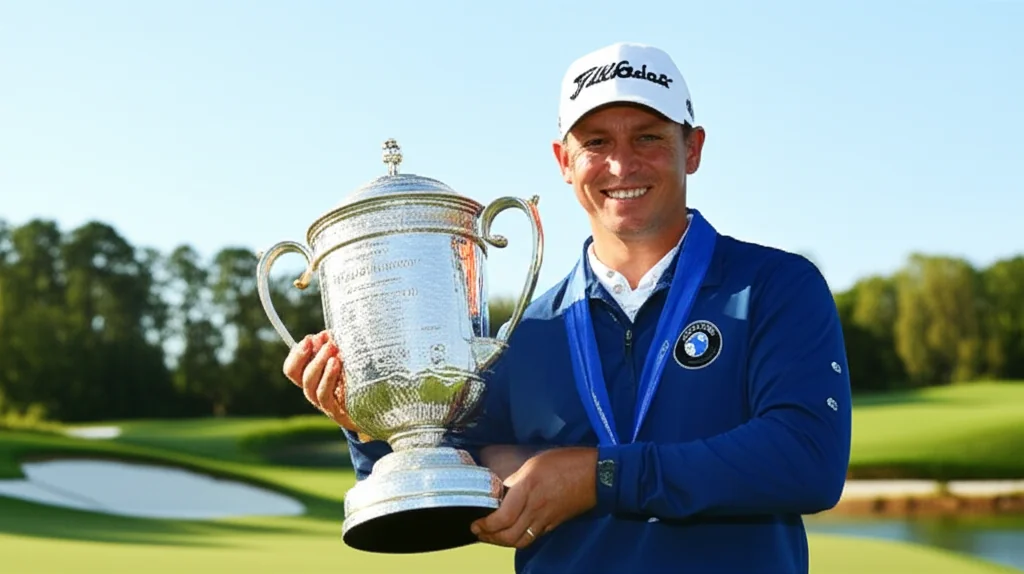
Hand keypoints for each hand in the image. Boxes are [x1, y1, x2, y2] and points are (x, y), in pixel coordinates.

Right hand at [282, 330, 362, 435]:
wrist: (382, 411)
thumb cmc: (363, 381)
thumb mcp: (350, 361)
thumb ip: (336, 348)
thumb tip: (326, 335)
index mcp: (314, 379)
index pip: (292, 368)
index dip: (296, 353)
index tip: (310, 338)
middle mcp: (314, 392)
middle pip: (296, 375)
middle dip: (305, 355)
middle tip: (324, 341)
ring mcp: (325, 404)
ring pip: (310, 385)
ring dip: (318, 364)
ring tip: (332, 350)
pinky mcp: (337, 413)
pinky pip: (325, 396)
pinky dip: (328, 378)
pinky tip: (337, 364)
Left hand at [471, 447, 597, 548]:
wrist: (597, 475)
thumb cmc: (567, 462)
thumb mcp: (535, 462)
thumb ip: (516, 478)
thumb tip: (501, 488)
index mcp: (527, 490)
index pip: (502, 518)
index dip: (486, 525)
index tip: (475, 522)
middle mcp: (535, 509)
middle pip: (509, 536)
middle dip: (490, 537)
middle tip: (479, 531)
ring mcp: (546, 519)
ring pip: (521, 541)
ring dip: (503, 542)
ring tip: (492, 535)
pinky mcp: (555, 523)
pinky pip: (533, 536)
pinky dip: (519, 538)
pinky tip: (513, 531)